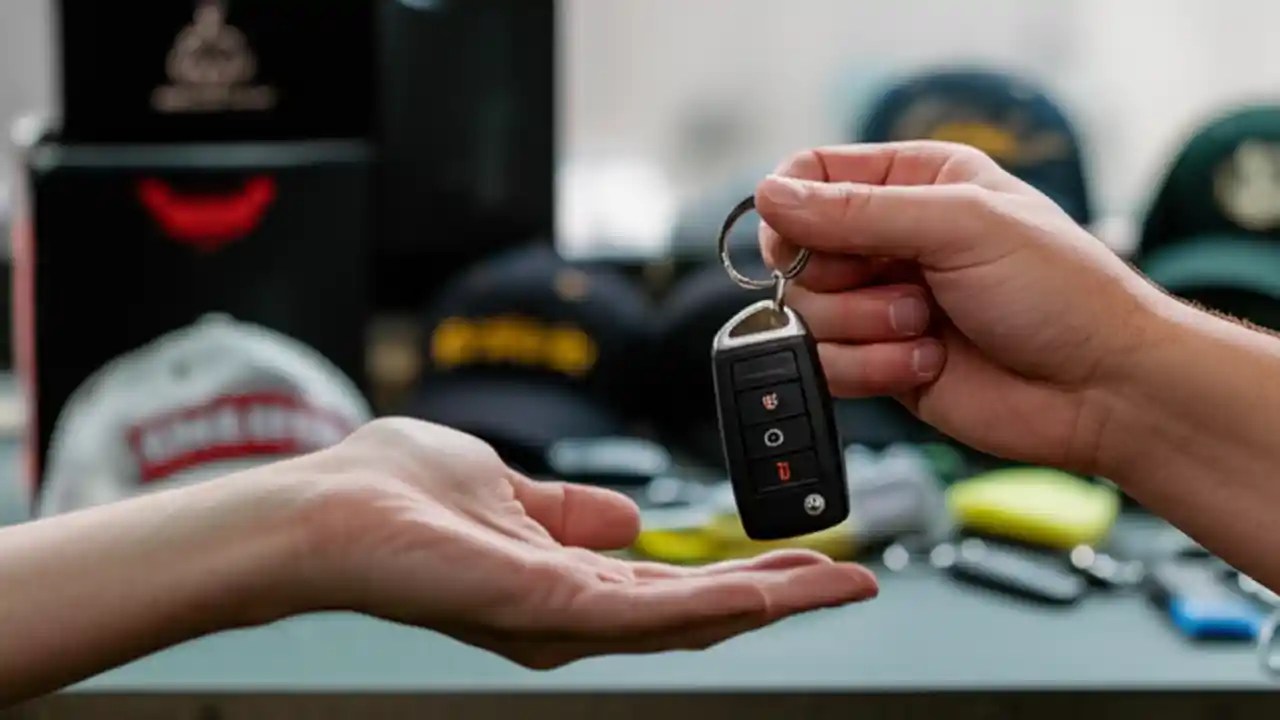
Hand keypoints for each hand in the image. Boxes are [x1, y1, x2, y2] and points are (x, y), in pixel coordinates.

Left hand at [282, 418, 877, 668]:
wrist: (325, 511)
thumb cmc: (394, 496)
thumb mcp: (508, 488)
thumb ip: (569, 507)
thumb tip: (630, 514)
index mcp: (565, 580)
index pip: (675, 585)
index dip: (745, 578)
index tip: (806, 563)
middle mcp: (572, 613)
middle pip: (699, 611)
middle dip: (780, 598)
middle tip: (855, 584)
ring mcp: (562, 618)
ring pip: (689, 617)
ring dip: (769, 602)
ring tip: (839, 586)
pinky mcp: (547, 609)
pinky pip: (648, 611)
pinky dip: (717, 605)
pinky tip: (773, 594)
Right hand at [754, 141, 1173, 472]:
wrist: (1101, 390)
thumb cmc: (1059, 292)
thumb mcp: (961, 226)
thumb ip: (858, 212)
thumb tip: (768, 196)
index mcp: (915, 182)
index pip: (811, 176)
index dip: (793, 209)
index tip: (802, 238)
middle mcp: (891, 241)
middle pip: (796, 252)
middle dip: (845, 279)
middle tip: (907, 286)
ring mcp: (881, 304)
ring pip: (805, 314)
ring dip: (866, 328)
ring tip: (928, 328)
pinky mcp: (879, 363)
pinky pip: (827, 365)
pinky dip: (873, 370)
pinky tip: (927, 363)